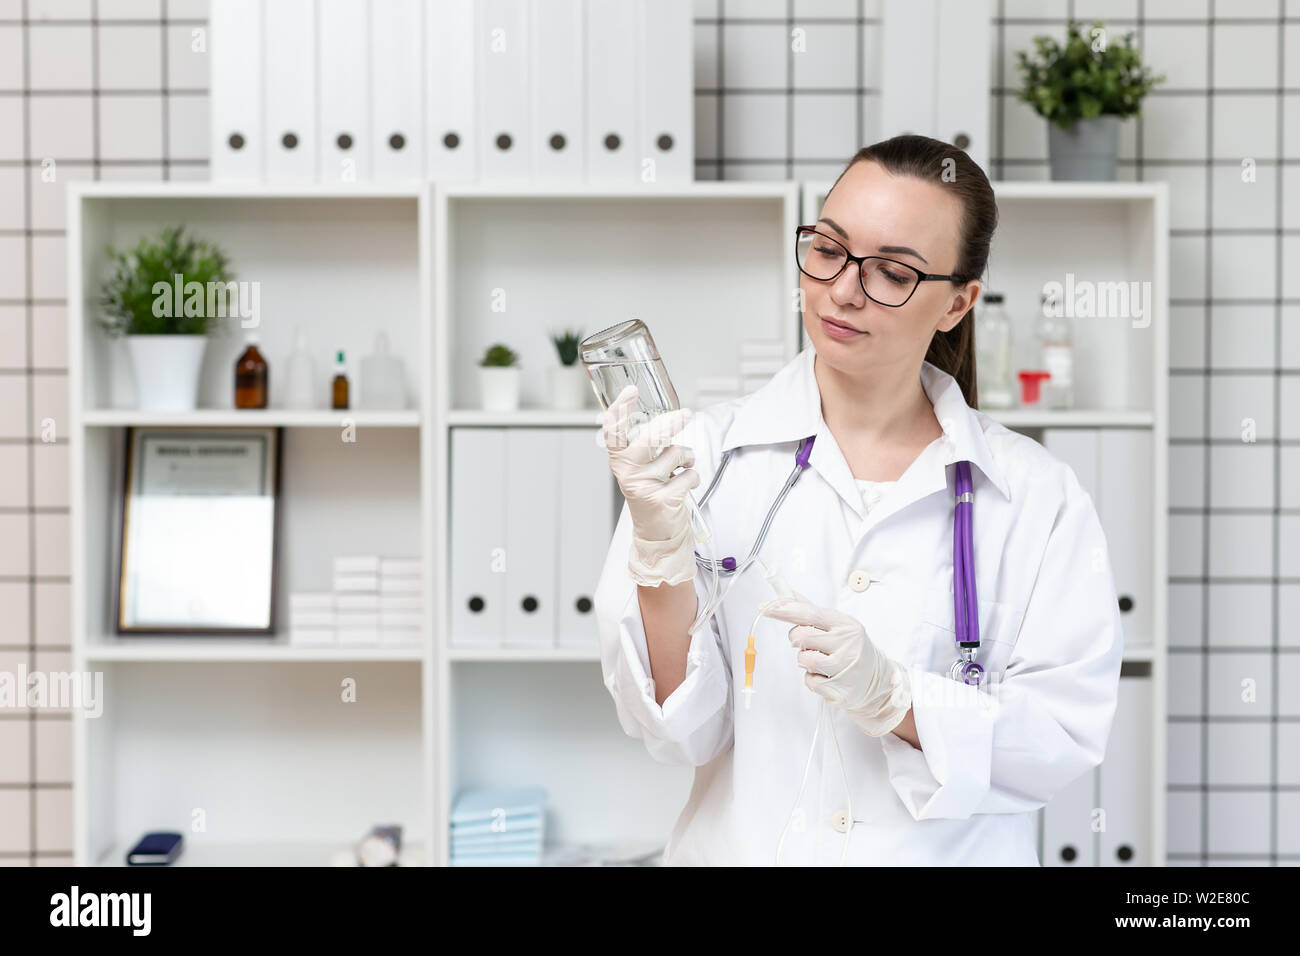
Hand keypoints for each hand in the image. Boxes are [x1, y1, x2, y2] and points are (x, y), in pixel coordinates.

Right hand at [602, 384, 699, 586]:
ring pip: (676, 453)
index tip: (630, 391)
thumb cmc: (652, 493)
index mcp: (620, 460)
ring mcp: (645, 486)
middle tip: (685, 414)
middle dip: (671, 423)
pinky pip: (690, 475)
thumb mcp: (642, 468)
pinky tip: (684, 487)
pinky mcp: (664, 499)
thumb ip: (647, 445)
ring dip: (687, 457)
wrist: (657, 533)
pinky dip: (693, 478)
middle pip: (650, 437)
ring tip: (681, 468)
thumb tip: (667, 417)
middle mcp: (628, 472)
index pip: (613, 431)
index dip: (620, 409)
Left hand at [759, 594, 911, 736]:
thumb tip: (783, 596)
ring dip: (804, 661)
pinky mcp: (841, 690)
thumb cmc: (850, 649)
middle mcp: (848, 644)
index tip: (766, 608)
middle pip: (801, 637)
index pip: (810, 614)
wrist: (877, 681)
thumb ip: (811, 613)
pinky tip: (826, 677)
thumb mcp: (838, 626)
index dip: (785, 610)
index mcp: (846, 624)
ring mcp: (845, 668)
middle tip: (807, 644)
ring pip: (804, 660)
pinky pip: (810, 682)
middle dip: (796, 640)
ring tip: (819, 662)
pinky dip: (812, 679)